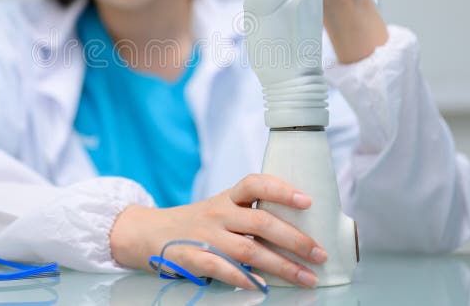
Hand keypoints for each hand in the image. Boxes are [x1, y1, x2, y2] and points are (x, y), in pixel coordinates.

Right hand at [109, 174, 327, 288]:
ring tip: (306, 277)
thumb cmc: (197, 223)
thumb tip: (298, 227)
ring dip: (281, 266)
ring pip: (249, 250)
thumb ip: (250, 213)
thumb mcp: (221, 208)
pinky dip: (244, 279)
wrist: (150, 233)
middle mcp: (219, 212)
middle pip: (261, 222)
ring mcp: (206, 236)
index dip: (282, 190)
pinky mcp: (194, 258)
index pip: (256, 183)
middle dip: (295, 239)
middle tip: (319, 253)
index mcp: (228, 197)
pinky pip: (223, 269)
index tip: (308, 200)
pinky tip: (263, 287)